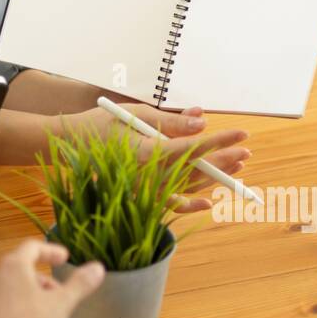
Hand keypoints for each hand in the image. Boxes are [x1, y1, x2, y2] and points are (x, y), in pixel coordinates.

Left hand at [0, 240, 103, 317]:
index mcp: (13, 267)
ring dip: (27, 292)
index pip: (32, 248)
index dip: (50, 251)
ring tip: (44, 310)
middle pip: (20, 268)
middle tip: (57, 292)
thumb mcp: (63, 302)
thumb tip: (97, 269)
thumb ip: (80, 283)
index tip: (63, 258)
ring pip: (8, 287)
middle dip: (41, 278)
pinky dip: (13, 308)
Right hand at [56, 103, 251, 212]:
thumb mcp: (136, 113)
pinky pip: (169, 203)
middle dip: (223, 161)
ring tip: (236, 167)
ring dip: (213, 179)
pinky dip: (190, 204)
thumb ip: (171, 120)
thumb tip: (202, 121)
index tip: (241, 135)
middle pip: (195, 171)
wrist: (71, 145)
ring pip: (187, 188)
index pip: (192, 148)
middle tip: (246, 152)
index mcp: (145, 152)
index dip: (219, 142)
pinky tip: (208, 201)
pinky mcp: (139, 194)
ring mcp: (143, 188)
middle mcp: (146, 175)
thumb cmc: (102, 123)